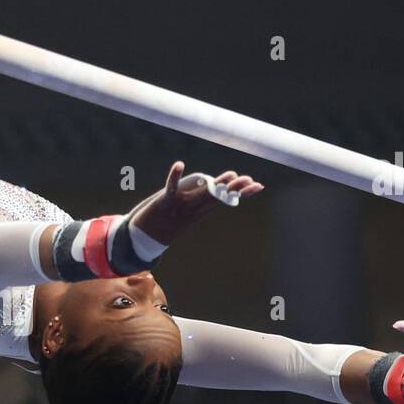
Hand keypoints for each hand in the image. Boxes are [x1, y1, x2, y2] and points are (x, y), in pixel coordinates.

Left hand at [129, 162, 264, 245]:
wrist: (143, 239)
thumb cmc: (165, 223)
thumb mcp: (185, 213)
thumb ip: (199, 200)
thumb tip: (214, 187)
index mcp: (200, 210)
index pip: (225, 198)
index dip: (242, 192)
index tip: (259, 186)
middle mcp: (193, 208)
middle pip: (217, 196)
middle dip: (234, 188)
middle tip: (251, 180)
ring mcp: (180, 205)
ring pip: (202, 193)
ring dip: (216, 184)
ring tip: (232, 175)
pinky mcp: (164, 202)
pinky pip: (170, 187)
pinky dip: (174, 176)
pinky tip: (179, 164)